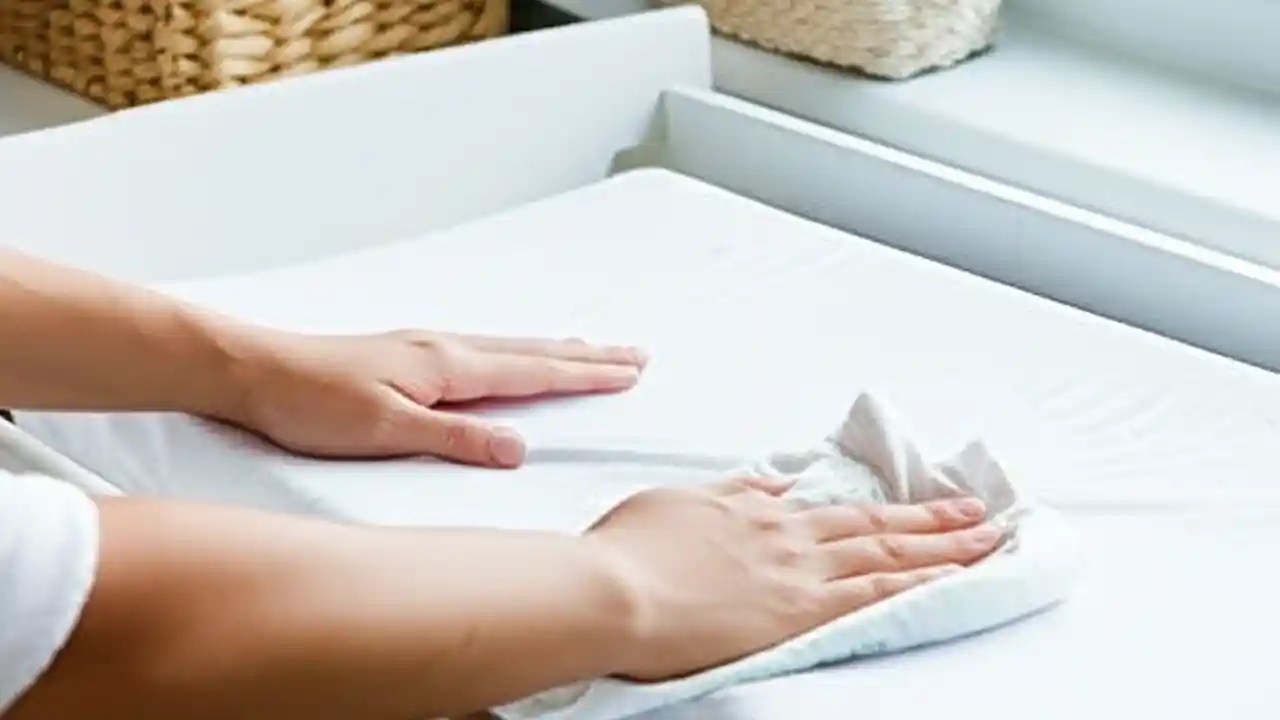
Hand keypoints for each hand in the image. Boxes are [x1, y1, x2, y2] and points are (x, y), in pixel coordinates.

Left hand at [227, 329, 646, 465]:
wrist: (252, 369)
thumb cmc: (310, 402)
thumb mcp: (386, 430)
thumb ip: (454, 438)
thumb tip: (518, 447)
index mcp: (447, 367)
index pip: (532, 372)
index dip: (584, 376)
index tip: (628, 372)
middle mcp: (444, 350)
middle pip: (532, 352)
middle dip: (587, 357)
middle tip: (633, 354)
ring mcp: (426, 349)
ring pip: (510, 348)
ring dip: (557, 350)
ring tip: (590, 350)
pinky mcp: (408, 356)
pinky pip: (484, 350)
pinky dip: (518, 352)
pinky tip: (511, 356)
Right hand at [585, 479, 999, 680]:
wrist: (614, 590)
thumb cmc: (629, 551)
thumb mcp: (677, 504)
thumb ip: (730, 495)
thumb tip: (770, 486)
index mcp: (758, 514)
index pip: (839, 512)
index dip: (887, 510)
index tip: (920, 505)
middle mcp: (789, 538)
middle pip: (877, 529)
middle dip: (934, 522)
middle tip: (980, 514)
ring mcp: (798, 574)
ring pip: (888, 558)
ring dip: (943, 548)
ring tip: (987, 541)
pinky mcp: (798, 612)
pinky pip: (874, 597)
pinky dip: (918, 587)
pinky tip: (949, 583)